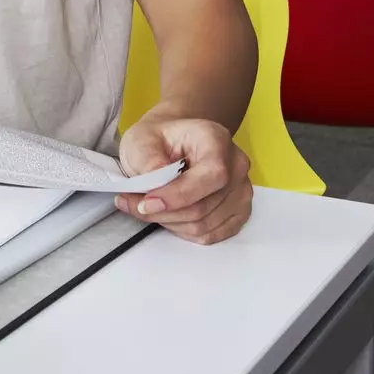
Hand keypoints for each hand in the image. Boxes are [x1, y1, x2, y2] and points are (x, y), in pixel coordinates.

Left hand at [114, 111, 252, 244]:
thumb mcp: (142, 140)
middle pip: (203, 207)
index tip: (146, 203)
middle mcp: (236, 165)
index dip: (178, 196)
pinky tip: (169, 214)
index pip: (211, 176)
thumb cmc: (160, 139)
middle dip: (163, 212)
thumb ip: (147, 160)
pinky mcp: (239, 212)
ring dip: (170, 222)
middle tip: (132, 204)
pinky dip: (184, 231)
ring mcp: (241, 191)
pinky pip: (210, 235)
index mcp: (217, 140)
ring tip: (149, 206)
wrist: (175, 142)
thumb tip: (155, 187)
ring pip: (204, 225)